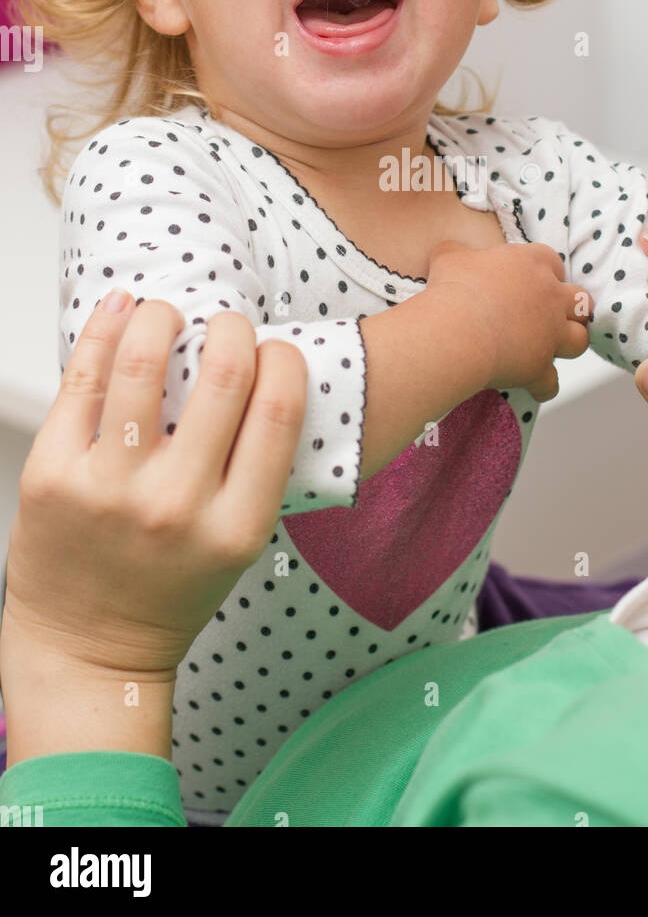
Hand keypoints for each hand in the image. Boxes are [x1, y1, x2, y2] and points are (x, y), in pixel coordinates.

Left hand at [0, 291, 306, 682]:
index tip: (275, 351)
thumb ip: (253, 470)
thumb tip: (260, 370)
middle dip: (232, 329)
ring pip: (141, 362)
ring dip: (161, 317)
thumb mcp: (237, 545)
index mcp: (235, 525)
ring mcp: (108, 488)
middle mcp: (174, 505)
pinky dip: (104, 330)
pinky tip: (119, 309)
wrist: (87, 651)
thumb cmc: (167, 593)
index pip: (279, 410)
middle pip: (223, 376)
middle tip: (225, 327)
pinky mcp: (51, 474)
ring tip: (165, 314)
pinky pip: (81, 382)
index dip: (283, 359)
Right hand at [426, 240, 592, 403]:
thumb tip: (451, 252)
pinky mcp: (541, 366)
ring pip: (579, 339)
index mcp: (532, 264)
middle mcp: (550, 297)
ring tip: (554, 348)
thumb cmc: (455, 290)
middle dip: (571, 308)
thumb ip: (457, 252)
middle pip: (579, 300)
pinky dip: (543, 386)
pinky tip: (535, 388)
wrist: (458, 330)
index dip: (544, 272)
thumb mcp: (449, 257)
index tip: (530, 280)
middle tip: (553, 314)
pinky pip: (551, 382)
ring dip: (569, 345)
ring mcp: (550, 333)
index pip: (551, 261)